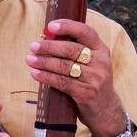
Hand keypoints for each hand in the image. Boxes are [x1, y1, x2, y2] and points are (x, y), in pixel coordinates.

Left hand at [26, 18, 125, 136]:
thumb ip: (76, 52)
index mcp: (101, 50)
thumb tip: (47, 38)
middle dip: (49, 47)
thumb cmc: (93, 83)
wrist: (106, 110)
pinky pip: (62, 82)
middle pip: (71, 50)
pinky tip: (35, 73)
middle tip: (33, 46)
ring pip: (64, 66)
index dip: (68, 27)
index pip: (86, 32)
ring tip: (29, 59)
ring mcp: (95, 78)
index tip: (51, 26)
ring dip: (44, 62)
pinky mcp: (86, 93)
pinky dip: (46, 77)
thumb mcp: (92, 64)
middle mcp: (101, 62)